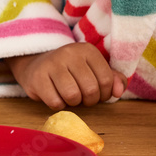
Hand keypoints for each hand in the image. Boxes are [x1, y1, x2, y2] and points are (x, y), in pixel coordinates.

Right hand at [6, 44, 127, 110]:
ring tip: (70, 96)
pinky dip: (58, 105)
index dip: (105, 94)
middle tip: (83, 97)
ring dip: (74, 103)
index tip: (98, 94)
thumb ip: (113, 79)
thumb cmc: (71, 71)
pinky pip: (55, 102)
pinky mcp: (37, 77)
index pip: (107, 80)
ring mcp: (52, 64)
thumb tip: (119, 92)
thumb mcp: (94, 70)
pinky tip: (55, 95)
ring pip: (73, 96)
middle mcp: (70, 53)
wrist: (36, 64)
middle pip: (91, 90)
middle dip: (90, 100)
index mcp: (88, 50)